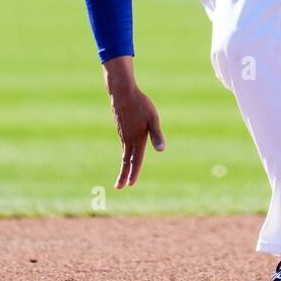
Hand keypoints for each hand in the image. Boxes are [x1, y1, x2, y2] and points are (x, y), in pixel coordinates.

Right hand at [102, 56, 165, 188]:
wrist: (122, 92)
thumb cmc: (141, 104)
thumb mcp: (153, 119)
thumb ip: (157, 136)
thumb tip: (162, 150)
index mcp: (137, 139)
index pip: (136, 160)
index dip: (134, 173)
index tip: (130, 184)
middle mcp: (128, 139)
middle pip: (126, 161)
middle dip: (123, 175)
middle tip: (118, 187)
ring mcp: (123, 134)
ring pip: (124, 153)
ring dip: (124, 165)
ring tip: (123, 174)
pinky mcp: (121, 128)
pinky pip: (123, 145)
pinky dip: (124, 154)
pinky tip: (126, 154)